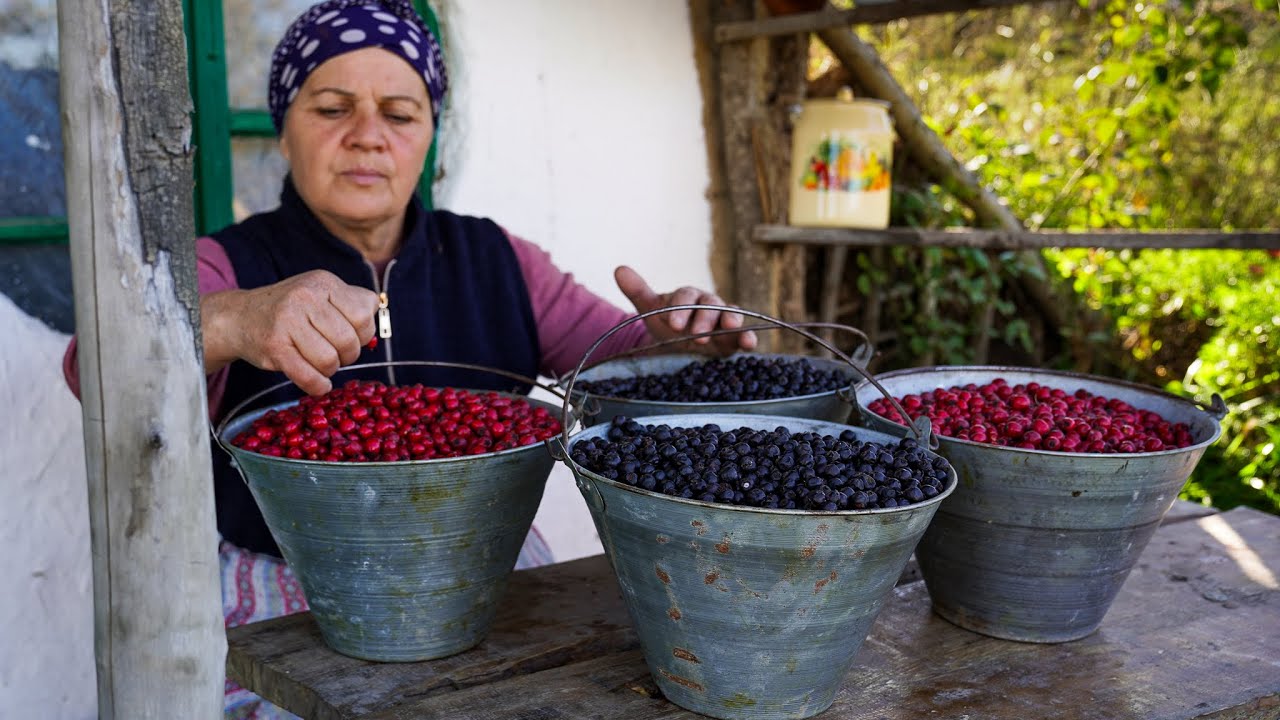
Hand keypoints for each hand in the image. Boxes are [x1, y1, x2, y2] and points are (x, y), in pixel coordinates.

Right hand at [202, 270, 379, 395]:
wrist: (240, 317)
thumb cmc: (291, 310)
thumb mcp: (321, 293)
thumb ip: (353, 302)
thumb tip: (376, 314)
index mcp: (323, 282)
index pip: (364, 315)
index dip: (363, 334)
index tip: (350, 337)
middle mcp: (305, 297)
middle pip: (349, 341)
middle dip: (348, 355)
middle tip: (336, 355)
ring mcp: (287, 321)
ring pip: (330, 361)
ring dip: (330, 370)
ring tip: (320, 363)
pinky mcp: (274, 347)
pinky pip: (309, 377)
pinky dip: (318, 386)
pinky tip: (317, 383)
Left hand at [615, 265, 757, 354]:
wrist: (679, 347)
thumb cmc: (668, 324)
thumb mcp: (651, 310)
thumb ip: (638, 291)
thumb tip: (618, 269)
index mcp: (688, 296)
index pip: (685, 297)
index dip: (680, 309)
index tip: (672, 323)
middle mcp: (708, 305)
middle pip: (710, 306)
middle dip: (704, 319)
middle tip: (697, 334)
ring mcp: (723, 322)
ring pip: (730, 316)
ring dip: (732, 321)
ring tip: (731, 327)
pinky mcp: (733, 339)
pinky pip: (743, 336)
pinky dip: (748, 337)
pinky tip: (749, 342)